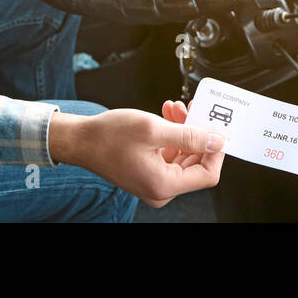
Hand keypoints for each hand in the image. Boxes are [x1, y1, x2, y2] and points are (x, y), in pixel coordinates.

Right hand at [49, 106, 224, 207]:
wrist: (80, 140)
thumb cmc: (108, 136)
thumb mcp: (153, 129)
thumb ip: (190, 136)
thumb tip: (217, 140)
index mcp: (164, 184)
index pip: (208, 174)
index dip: (216, 150)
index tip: (215, 127)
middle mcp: (161, 189)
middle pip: (197, 163)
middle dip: (197, 133)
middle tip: (192, 109)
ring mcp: (155, 182)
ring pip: (184, 156)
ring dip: (184, 130)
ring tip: (175, 108)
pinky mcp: (149, 173)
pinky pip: (170, 155)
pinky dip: (172, 135)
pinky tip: (167, 116)